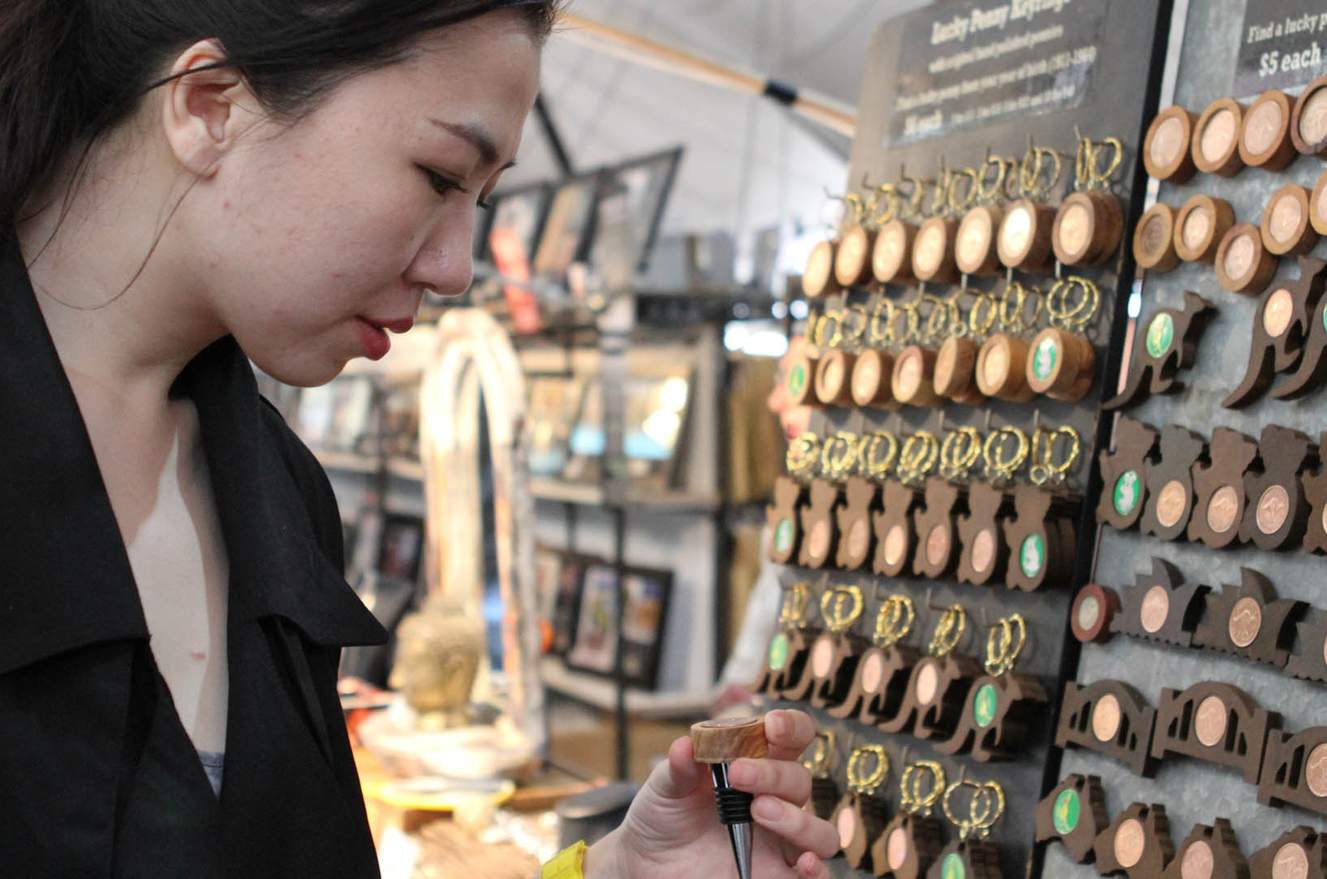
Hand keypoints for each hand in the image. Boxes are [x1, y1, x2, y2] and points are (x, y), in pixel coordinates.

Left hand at [585, 710, 838, 878]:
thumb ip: (678, 768)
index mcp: (755, 767)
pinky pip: (817, 876)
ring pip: (820, 831)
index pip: (790, 739)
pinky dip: (818, 869)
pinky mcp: (778, 877)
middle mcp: (775, 801)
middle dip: (774, 773)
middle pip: (800, 781)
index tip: (772, 724)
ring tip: (760, 811)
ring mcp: (780, 843)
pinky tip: (805, 864)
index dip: (790, 726)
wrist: (647, 865)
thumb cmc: (663, 817)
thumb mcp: (664, 789)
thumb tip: (688, 745)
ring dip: (798, 819)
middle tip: (738, 775)